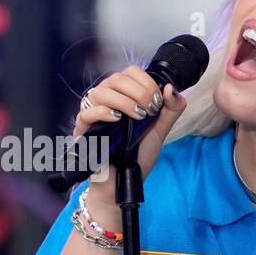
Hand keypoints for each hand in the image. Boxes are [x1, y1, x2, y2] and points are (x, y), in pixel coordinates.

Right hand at [72, 65, 188, 206]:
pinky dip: (103, 112)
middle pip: (116, 78)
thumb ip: (170, 110)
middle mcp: (107, 100)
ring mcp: (93, 113)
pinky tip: (116, 119)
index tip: (157, 102)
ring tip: (136, 117)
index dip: (146, 82)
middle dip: (138, 92)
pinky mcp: (84, 130)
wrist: (123, 181)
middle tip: (149, 111)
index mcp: (124, 96)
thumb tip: (171, 88)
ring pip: (101, 91)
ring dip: (123, 101)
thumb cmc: (137, 155)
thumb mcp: (159, 131)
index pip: (130, 72)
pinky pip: (86, 112)